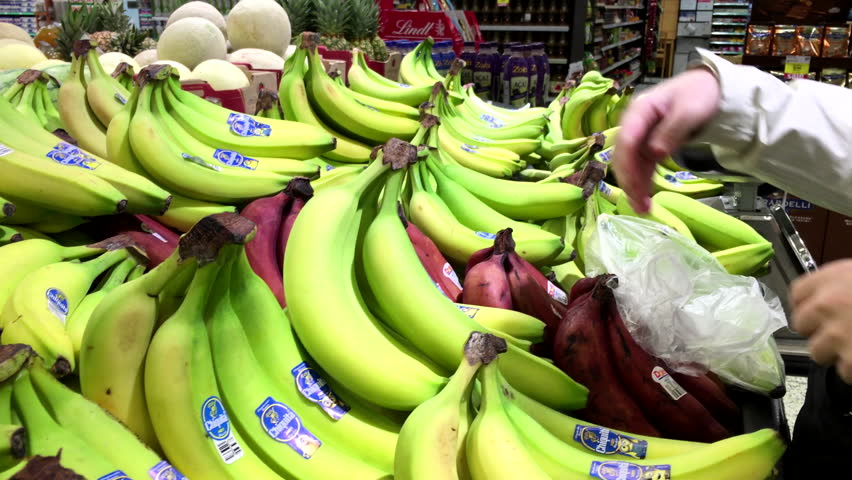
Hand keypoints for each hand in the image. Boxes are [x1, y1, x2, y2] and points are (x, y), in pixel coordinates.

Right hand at [613, 68, 720, 212]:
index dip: (628, 165)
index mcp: (639, 110)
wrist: (710, 89)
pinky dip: (643, 182)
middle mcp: (634, 124)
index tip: (635, 186)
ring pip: (630, 165)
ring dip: (634, 186)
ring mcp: (641, 136)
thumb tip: (655, 154)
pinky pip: (642, 166)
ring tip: (642, 209)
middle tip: (638, 204)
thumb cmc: (699, 94)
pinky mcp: (649, 146)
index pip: (626, 139)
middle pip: (624, 155)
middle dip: (629, 181)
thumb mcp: (689, 109)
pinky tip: (645, 198)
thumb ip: (671, 131)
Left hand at [791, 259, 851, 383]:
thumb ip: (841, 286)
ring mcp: (838, 334)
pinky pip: (843, 372)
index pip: (798, 292)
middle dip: (819, 330)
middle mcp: (828, 303)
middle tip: (843, 331)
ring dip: (836, 353)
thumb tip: (825, 299)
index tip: (817, 311)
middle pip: (801, 324)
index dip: (807, 304)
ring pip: (817, 352)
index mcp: (833, 277)